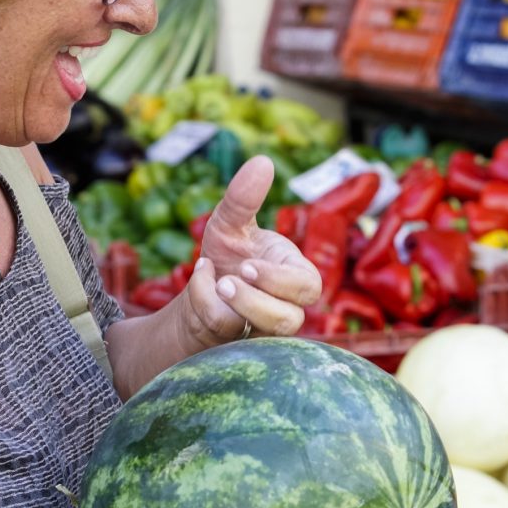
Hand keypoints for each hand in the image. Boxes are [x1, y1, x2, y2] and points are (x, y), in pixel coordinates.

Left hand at [182, 156, 320, 343]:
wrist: (200, 290)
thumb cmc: (227, 255)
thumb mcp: (229, 223)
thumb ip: (243, 198)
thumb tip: (261, 161)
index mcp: (294, 276)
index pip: (307, 286)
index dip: (280, 281)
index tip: (247, 266)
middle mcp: (286, 307)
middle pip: (290, 319)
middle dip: (259, 301)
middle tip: (231, 279)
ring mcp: (264, 331)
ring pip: (267, 336)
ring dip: (240, 310)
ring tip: (218, 285)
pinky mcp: (243, 346)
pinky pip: (230, 338)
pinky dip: (208, 311)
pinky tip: (203, 285)